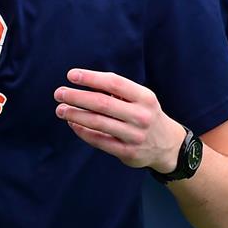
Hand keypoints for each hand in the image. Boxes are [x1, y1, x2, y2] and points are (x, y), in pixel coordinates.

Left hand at [54, 68, 187, 171]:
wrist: (168, 145)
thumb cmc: (146, 115)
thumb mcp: (140, 98)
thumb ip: (117, 91)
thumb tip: (83, 84)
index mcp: (144, 97)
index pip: (114, 83)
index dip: (91, 78)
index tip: (71, 75)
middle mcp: (141, 115)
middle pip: (103, 103)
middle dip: (77, 97)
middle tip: (59, 93)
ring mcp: (135, 135)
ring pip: (98, 123)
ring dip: (75, 115)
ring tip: (61, 109)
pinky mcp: (128, 152)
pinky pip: (100, 140)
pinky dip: (83, 132)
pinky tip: (72, 124)